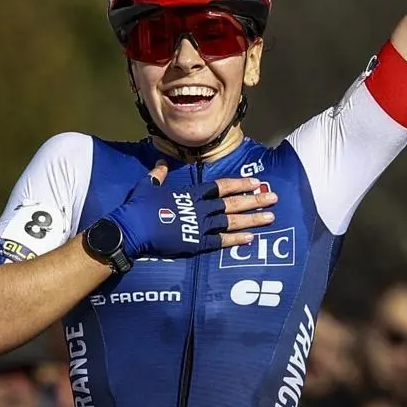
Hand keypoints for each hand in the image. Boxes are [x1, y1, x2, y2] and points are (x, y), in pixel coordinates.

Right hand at [106, 161, 276, 258]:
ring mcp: (199, 226)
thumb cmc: (139, 206)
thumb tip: (161, 163)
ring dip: (252, 219)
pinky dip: (236, 240)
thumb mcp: (147, 185)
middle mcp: (200, 208)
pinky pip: (220, 242)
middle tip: (274, 198)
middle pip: (232, 203)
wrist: (133, 228)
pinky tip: (251, 239)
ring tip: (270, 217)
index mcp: (190, 193)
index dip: (239, 185)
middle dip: (254, 200)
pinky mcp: (196, 243)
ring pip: (231, 221)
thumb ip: (158, 174)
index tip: (255, 183)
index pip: (220, 187)